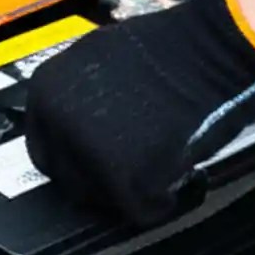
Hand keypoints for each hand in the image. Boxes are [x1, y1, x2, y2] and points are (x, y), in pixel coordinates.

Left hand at [24, 0, 254, 225]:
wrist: (210, 48)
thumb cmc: (169, 46)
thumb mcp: (98, 59)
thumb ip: (79, 95)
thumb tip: (77, 121)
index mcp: (45, 91)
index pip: (44, 146)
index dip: (75, 158)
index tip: (99, 161)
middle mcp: (56, 121)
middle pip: (66, 176)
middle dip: (98, 178)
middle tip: (133, 170)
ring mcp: (85, 149)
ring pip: (99, 196)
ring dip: (127, 189)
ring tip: (158, 166)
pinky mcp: (121, 175)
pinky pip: (138, 208)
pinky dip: (161, 202)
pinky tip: (177, 178)